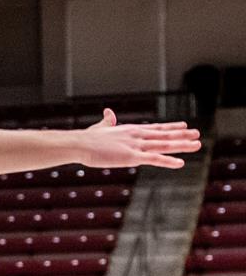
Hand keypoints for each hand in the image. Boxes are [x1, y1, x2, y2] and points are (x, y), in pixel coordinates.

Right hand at [72, 109, 199, 168]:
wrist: (79, 144)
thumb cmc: (87, 138)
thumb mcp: (100, 128)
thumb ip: (108, 121)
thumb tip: (108, 112)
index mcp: (130, 130)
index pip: (155, 127)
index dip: (171, 127)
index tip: (184, 125)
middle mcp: (137, 135)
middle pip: (164, 134)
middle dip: (182, 135)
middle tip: (197, 134)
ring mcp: (136, 146)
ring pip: (164, 145)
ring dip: (181, 145)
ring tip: (197, 144)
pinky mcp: (132, 157)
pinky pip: (154, 159)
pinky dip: (168, 161)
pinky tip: (180, 163)